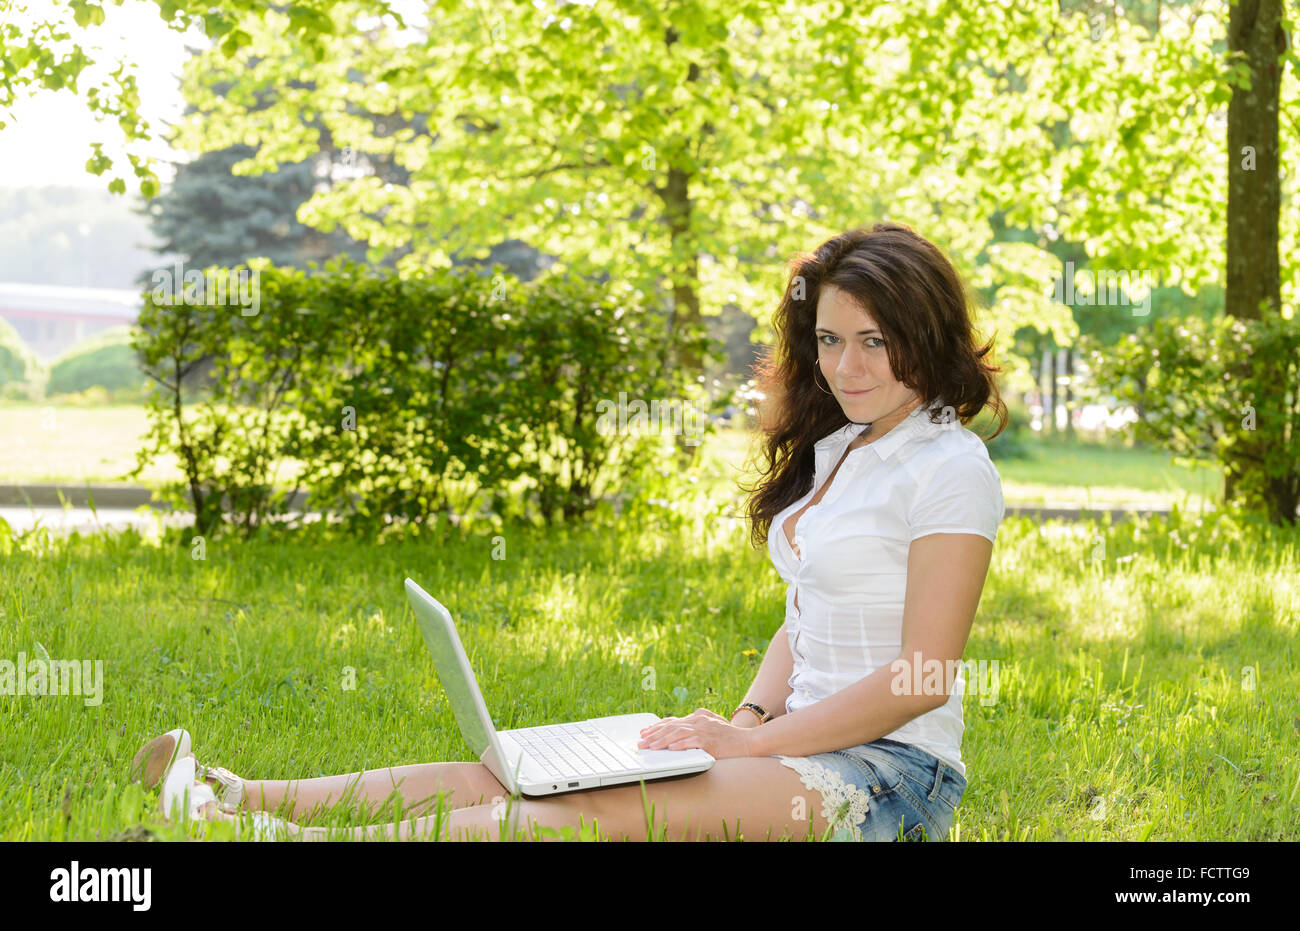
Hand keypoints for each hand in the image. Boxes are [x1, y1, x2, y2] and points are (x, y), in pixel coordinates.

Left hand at [636, 708, 756, 758]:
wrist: (749, 742)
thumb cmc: (729, 738)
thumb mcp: (711, 727)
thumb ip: (695, 727)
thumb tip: (676, 736)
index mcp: (698, 716)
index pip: (673, 721)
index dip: (657, 727)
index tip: (644, 733)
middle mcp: (700, 720)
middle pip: (672, 726)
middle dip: (654, 734)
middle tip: (641, 742)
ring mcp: (705, 730)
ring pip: (678, 733)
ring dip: (662, 741)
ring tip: (651, 746)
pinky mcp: (711, 741)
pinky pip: (693, 742)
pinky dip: (681, 745)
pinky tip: (671, 748)